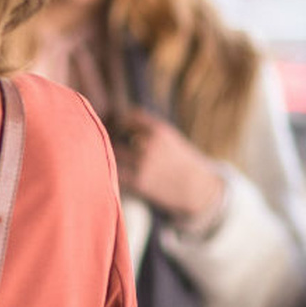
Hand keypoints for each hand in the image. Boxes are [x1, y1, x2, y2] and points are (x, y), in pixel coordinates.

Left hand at [110, 107, 225, 222]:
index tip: (118, 126)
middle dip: (111, 137)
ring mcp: (144, 164)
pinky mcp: (138, 182)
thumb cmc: (182, 163)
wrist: (198, 190)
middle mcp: (150, 145)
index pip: (130, 117)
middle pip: (116, 133)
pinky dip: (111, 169)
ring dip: (110, 153)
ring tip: (109, 156)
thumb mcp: (171, 139)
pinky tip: (114, 171)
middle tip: (107, 142)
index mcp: (159, 131)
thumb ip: (148, 130)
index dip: (121, 121)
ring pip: (114, 152)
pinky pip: (115, 172)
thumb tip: (118, 120)